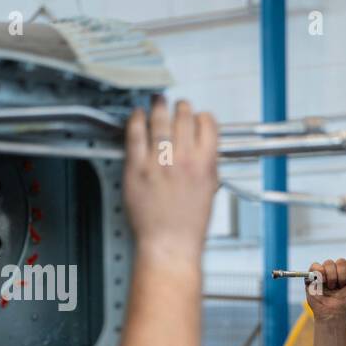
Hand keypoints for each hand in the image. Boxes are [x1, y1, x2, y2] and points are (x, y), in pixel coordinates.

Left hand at [124, 97, 218, 261]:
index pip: (208, 126)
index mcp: (204, 164)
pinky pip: (136, 134)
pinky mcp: (137, 167)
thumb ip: (207, 166)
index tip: (199, 117)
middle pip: (184, 117)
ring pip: (160, 120)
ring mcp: (159, 161)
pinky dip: (136, 120)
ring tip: (158, 102)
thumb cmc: (188, 225)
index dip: (203, 117)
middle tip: (178, 105)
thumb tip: (204, 149)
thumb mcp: (210, 191)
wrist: (169, 243)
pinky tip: (137, 115)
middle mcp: (183, 159)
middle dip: (182, 107)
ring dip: (160, 106)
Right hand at [306, 253, 345, 321]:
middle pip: (341, 262)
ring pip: (329, 263)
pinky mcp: (314, 276)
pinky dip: (319, 273)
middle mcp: (338, 271)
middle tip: (341, 287)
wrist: (335, 313)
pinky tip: (322, 282)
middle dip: (343, 277)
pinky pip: (315, 265)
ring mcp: (326, 273)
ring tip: (332, 288)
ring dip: (332, 278)